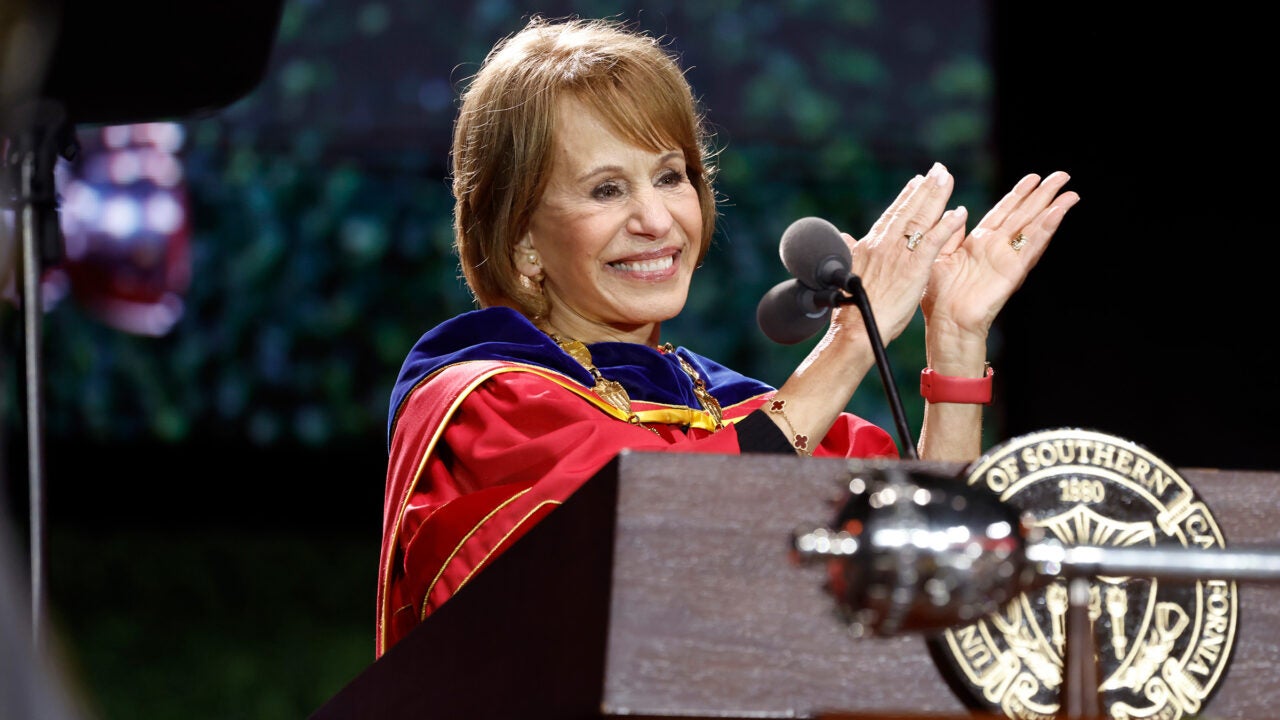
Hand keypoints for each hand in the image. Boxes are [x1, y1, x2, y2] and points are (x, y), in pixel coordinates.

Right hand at [836, 163, 968, 342]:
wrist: (854, 329)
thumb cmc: (849, 309)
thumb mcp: (845, 273)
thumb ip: (849, 251)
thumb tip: (843, 237)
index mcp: (869, 245)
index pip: (892, 215)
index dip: (906, 197)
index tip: (917, 181)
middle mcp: (883, 243)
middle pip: (908, 209)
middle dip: (925, 188)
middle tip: (939, 170)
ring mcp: (899, 254)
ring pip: (921, 218)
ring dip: (936, 196)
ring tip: (948, 178)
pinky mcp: (914, 267)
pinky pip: (934, 240)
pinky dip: (948, 225)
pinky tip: (960, 213)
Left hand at [921, 171, 1079, 339]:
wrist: (946, 322)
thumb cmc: (939, 296)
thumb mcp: (940, 256)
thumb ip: (950, 234)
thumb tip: (958, 211)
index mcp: (979, 242)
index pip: (1004, 212)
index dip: (1019, 194)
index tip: (1034, 178)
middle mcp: (997, 248)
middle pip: (1024, 214)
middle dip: (1043, 195)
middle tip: (1062, 175)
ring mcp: (1007, 259)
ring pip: (1034, 227)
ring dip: (1052, 209)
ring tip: (1070, 192)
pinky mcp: (1013, 271)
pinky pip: (1031, 247)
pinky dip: (1045, 229)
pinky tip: (1057, 214)